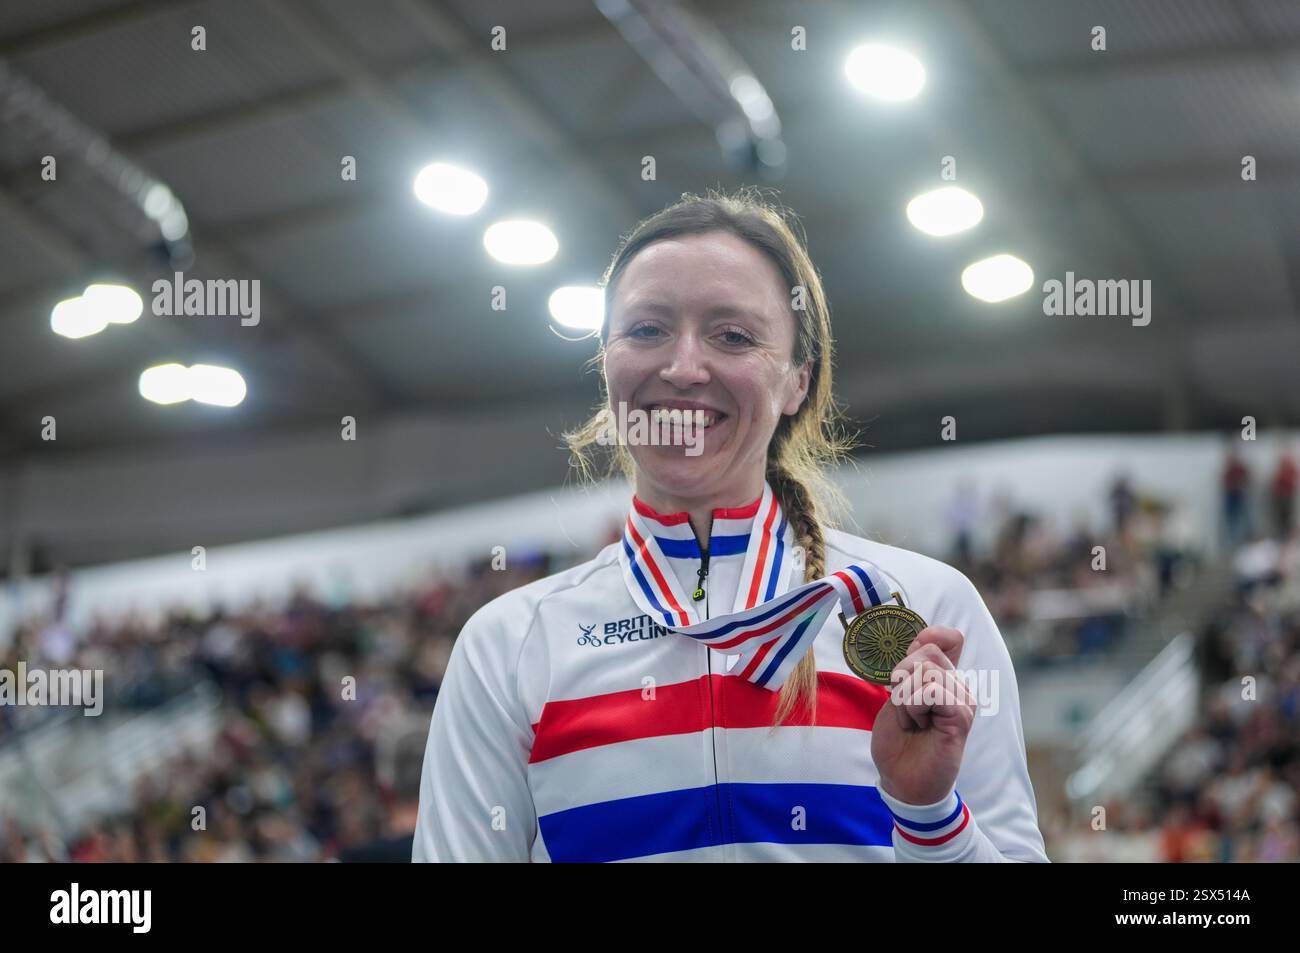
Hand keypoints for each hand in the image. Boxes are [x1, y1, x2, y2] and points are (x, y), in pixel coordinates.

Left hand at [871, 625, 975, 805]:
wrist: (902, 779)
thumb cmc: (899, 740)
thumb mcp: (897, 696)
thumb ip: (910, 669)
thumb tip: (922, 637)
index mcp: (944, 677)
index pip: (948, 637)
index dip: (927, 638)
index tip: (907, 669)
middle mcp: (958, 685)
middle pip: (926, 651)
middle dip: (902, 679)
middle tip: (906, 710)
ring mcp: (963, 699)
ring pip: (926, 671)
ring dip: (905, 698)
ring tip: (913, 721)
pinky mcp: (962, 716)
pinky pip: (932, 690)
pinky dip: (914, 706)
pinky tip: (920, 726)